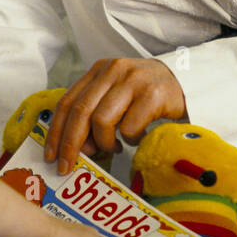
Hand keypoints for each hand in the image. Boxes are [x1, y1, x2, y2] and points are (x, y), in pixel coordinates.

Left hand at [45, 58, 187, 175]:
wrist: (185, 82)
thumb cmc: (145, 95)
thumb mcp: (116, 94)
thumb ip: (93, 112)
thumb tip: (74, 148)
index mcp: (98, 70)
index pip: (68, 102)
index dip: (56, 131)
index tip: (51, 155)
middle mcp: (113, 71)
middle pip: (80, 112)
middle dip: (71, 144)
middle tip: (69, 166)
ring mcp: (133, 81)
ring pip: (102, 120)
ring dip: (104, 142)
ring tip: (113, 147)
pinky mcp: (153, 94)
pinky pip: (129, 127)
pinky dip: (129, 139)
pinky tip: (136, 138)